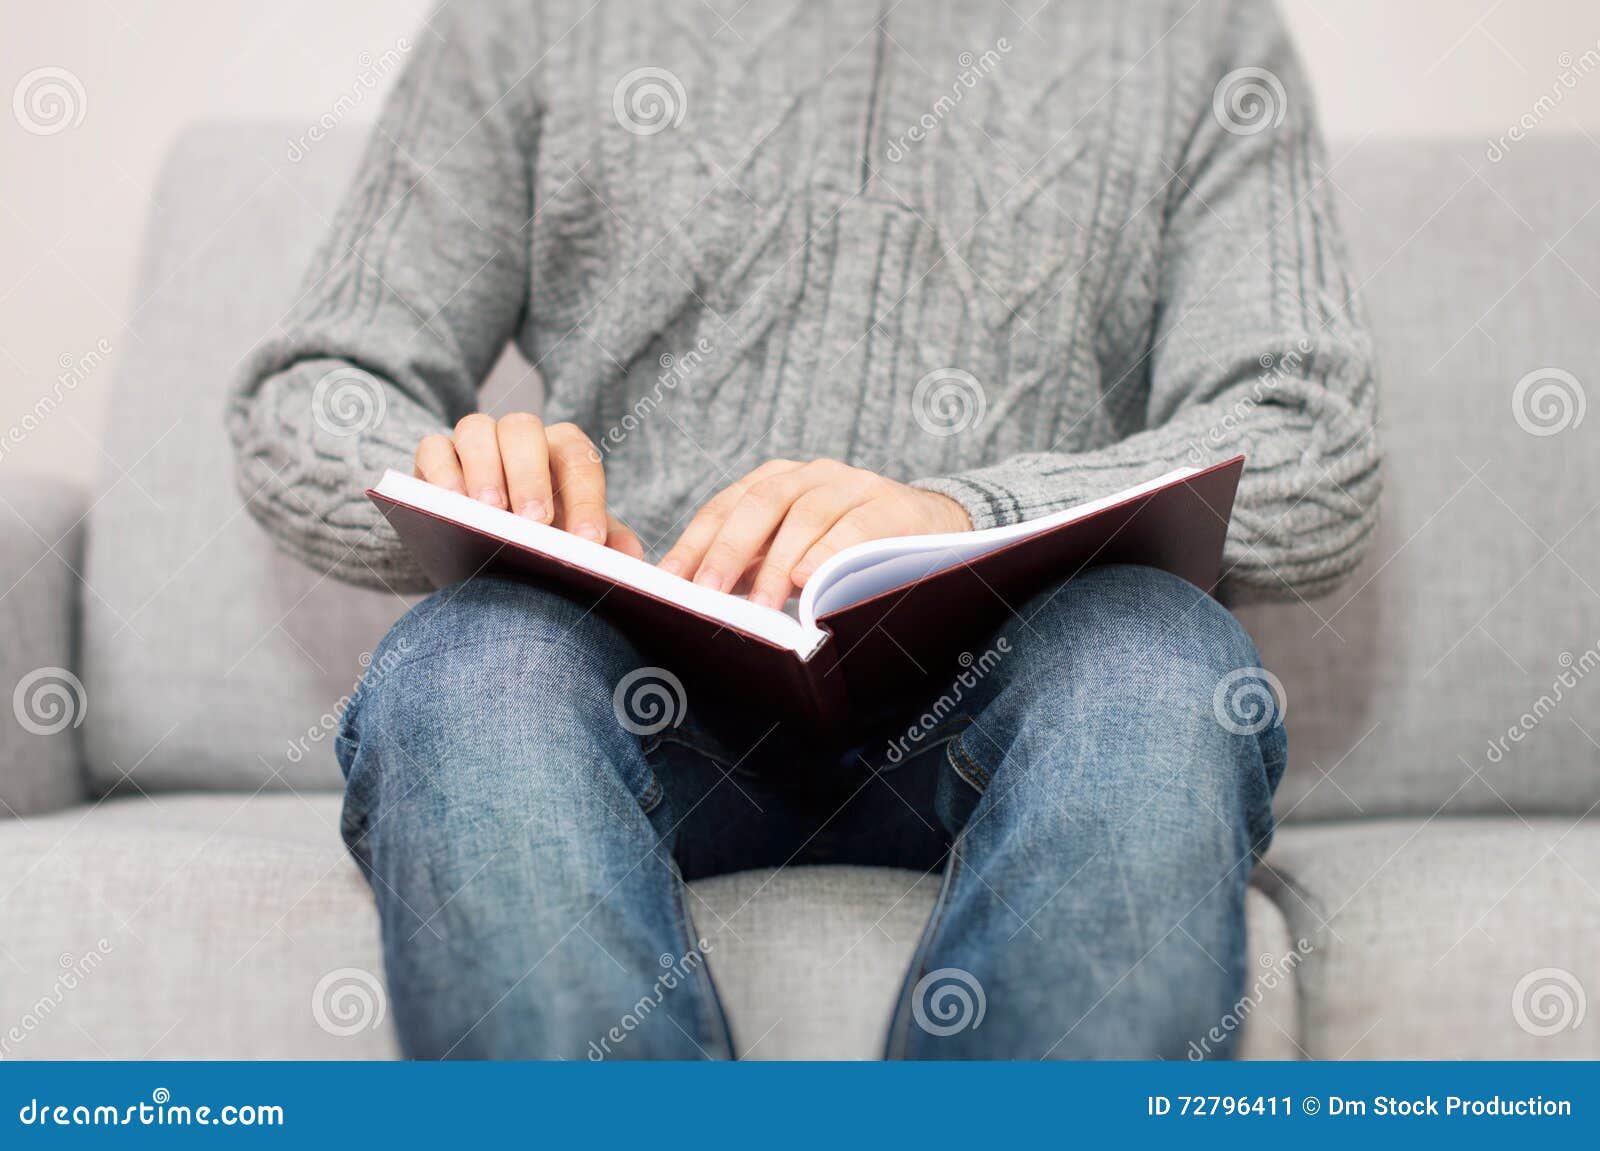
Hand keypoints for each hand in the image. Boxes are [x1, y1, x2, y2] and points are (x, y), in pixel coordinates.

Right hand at [414, 413, 643, 557]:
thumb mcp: (572, 540)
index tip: (587, 541)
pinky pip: (432, 448)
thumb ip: (603, 541)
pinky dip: (441, 472)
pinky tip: (450, 506)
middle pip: (524, 430)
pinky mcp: (433, 458)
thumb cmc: (540, 540)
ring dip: (483, 470)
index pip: (579, 460)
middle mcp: (518, 437)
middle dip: (530, 476)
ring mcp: (473, 443)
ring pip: (475, 429)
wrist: (484, 547)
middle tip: (533, 523)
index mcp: (562, 452)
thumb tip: (631, 555)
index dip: (586, 499)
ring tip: (489, 514)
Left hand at [659, 458, 971, 607]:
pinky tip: (810, 580)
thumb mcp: (793, 552)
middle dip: (727, 551)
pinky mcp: (889, 504)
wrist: (931, 530)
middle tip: (706, 594)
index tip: (670, 582)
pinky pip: (854, 528)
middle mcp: (810, 475)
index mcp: (777, 481)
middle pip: (759, 504)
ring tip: (761, 606)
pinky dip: (829, 553)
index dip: (695, 543)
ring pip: (804, 516)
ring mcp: (852, 485)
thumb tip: (700, 596)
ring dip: (778, 565)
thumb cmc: (848, 548)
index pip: (725, 507)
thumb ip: (753, 565)